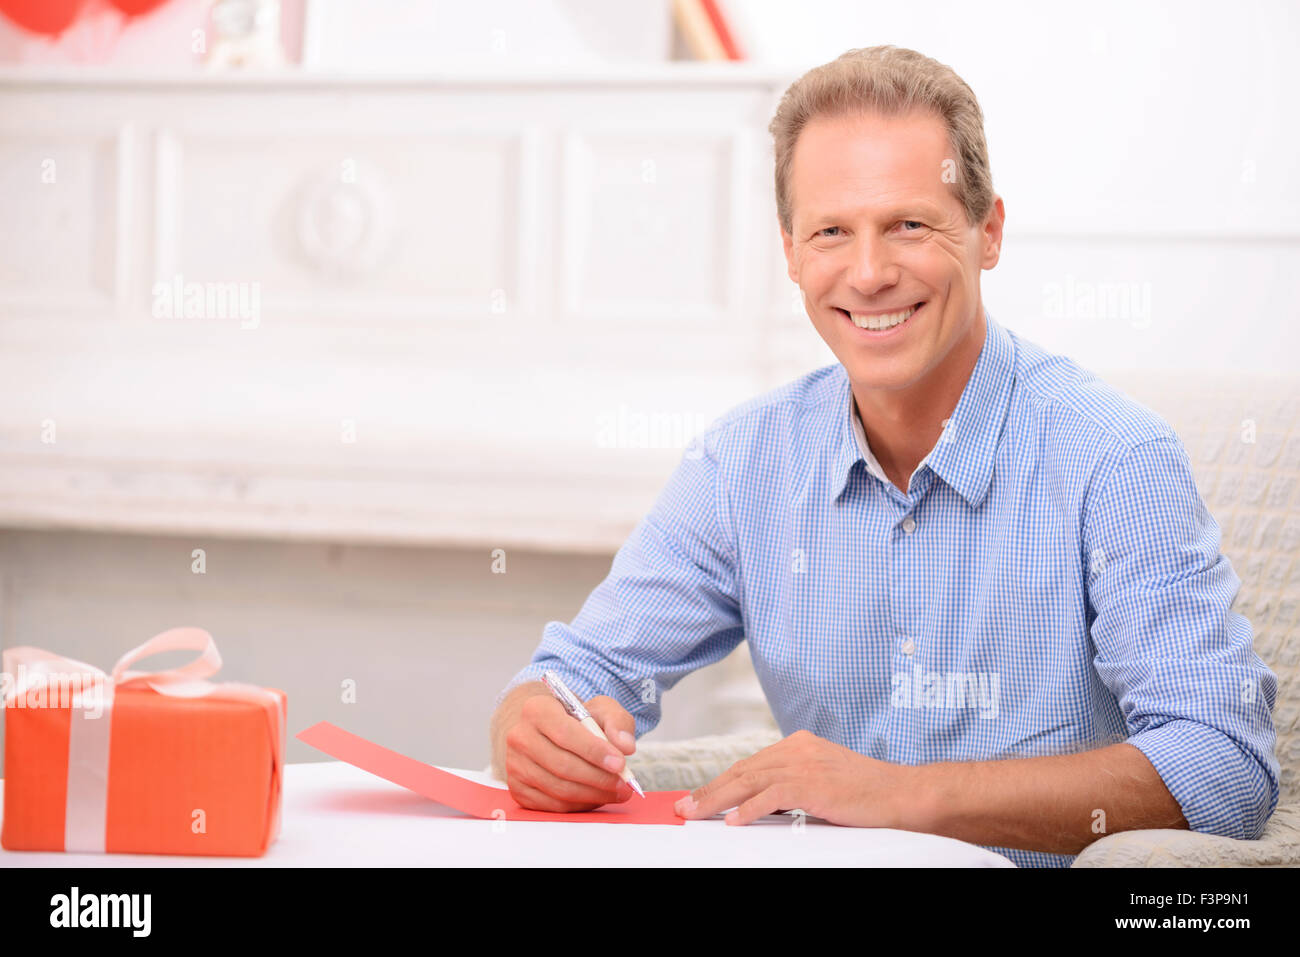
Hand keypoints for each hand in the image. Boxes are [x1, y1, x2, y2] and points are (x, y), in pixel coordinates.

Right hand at [498, 687, 637, 811]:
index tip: (620, 763)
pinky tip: (596, 797)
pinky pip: (552, 805)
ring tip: (616, 792)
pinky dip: (579, 805)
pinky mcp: (517, 789)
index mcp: (537, 710)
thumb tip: (625, 746)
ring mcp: (515, 765)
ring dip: (593, 794)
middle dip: (598, 778)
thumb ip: (618, 722)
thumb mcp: (600, 709)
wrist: (547, 732)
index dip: (594, 751)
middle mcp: (520, 737)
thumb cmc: (576, 720)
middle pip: (562, 765)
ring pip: (558, 789)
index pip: (565, 733)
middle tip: (624, 784)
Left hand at [673, 729, 915, 826]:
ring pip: (749, 781)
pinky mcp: (813, 783)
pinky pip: (772, 796)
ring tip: (695, 814)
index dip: (720, 782)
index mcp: (799, 746)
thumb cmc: (868, 794)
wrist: (904, 794)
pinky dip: (749, 809)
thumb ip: (792, 788)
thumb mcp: (823, 784)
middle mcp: (798, 749)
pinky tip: (733, 822)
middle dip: (709, 790)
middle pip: (742, 770)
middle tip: (684, 807)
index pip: (750, 765)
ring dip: (717, 800)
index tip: (698, 797)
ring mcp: (805, 764)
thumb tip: (758, 807)